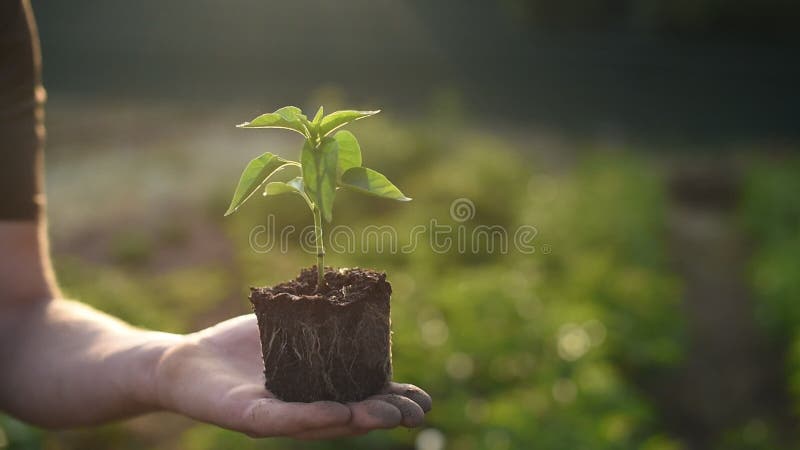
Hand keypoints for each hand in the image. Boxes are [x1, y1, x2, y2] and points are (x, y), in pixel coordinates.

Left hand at [154, 315, 431, 439]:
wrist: (187, 362)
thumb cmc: (241, 346)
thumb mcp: (290, 325)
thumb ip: (323, 317)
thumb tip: (361, 290)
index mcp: (320, 389)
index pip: (364, 397)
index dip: (395, 400)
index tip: (423, 400)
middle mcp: (305, 410)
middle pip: (353, 417)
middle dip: (386, 414)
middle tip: (415, 412)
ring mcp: (278, 417)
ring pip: (324, 423)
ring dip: (359, 419)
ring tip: (385, 413)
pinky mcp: (248, 418)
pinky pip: (282, 419)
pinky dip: (312, 417)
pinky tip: (338, 412)